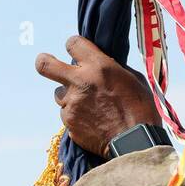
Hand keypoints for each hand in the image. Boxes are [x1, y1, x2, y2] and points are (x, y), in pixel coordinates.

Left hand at [36, 36, 159, 155]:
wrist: (134, 142)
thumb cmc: (141, 109)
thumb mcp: (134, 79)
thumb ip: (113, 68)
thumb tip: (104, 65)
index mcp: (98, 66)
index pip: (73, 43)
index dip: (74, 46)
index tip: (77, 52)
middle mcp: (80, 82)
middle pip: (45, 65)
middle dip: (44, 62)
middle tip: (46, 63)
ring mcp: (72, 104)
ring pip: (58, 93)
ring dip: (69, 96)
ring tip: (87, 105)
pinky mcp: (69, 123)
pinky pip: (66, 114)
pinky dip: (75, 116)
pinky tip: (90, 121)